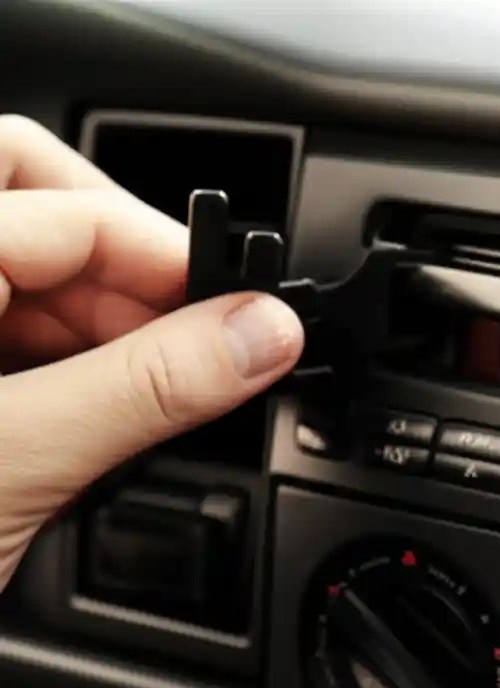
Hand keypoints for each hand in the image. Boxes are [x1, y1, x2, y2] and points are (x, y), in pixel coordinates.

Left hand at [0, 116, 302, 587]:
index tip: (243, 310)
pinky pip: (8, 328)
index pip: (60, 200)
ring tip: (155, 386)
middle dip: (124, 263)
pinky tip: (98, 406)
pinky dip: (67, 357)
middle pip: (32, 199)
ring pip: (23, 266)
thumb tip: (261, 334)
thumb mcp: (15, 464)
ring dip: (104, 318)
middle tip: (195, 328)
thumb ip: (153, 386)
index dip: (165, 251)